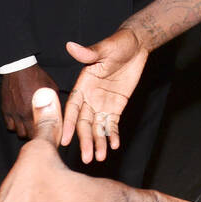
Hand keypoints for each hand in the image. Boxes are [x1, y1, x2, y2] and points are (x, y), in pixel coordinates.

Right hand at [0, 63, 61, 140]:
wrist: (19, 68)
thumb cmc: (38, 76)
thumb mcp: (52, 88)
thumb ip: (54, 103)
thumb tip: (59, 114)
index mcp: (37, 110)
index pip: (42, 132)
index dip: (46, 134)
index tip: (48, 132)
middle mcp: (24, 114)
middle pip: (29, 135)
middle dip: (35, 134)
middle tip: (39, 129)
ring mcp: (14, 113)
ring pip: (18, 132)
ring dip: (24, 131)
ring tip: (29, 125)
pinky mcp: (6, 110)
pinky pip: (9, 126)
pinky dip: (14, 126)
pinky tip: (19, 120)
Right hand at [62, 27, 148, 162]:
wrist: (136, 46)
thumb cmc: (118, 44)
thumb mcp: (105, 48)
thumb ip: (89, 52)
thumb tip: (71, 46)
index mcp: (83, 85)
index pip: (72, 107)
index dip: (68, 123)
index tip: (64, 139)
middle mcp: (90, 97)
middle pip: (84, 122)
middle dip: (85, 140)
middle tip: (87, 157)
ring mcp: (102, 104)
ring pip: (97, 127)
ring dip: (98, 142)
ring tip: (99, 157)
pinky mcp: (116, 107)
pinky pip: (112, 124)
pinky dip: (112, 135)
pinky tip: (113, 146)